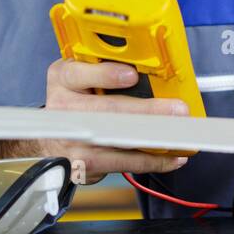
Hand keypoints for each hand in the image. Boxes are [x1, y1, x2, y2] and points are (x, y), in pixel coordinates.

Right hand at [0, 59, 191, 183]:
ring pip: (120, 140)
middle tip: (177, 110)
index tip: (131, 75)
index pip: (79, 74)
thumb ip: (104, 68)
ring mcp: (75, 140)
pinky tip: (173, 156)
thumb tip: (152, 71)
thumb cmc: (73, 102)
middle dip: (148, 111)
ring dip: (157, 139)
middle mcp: (64, 110)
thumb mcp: (78, 76)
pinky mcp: (86, 165)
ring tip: (184, 136)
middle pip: (109, 110)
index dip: (106, 75)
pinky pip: (125, 163)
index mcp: (63, 79)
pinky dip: (153, 161)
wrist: (49, 140)